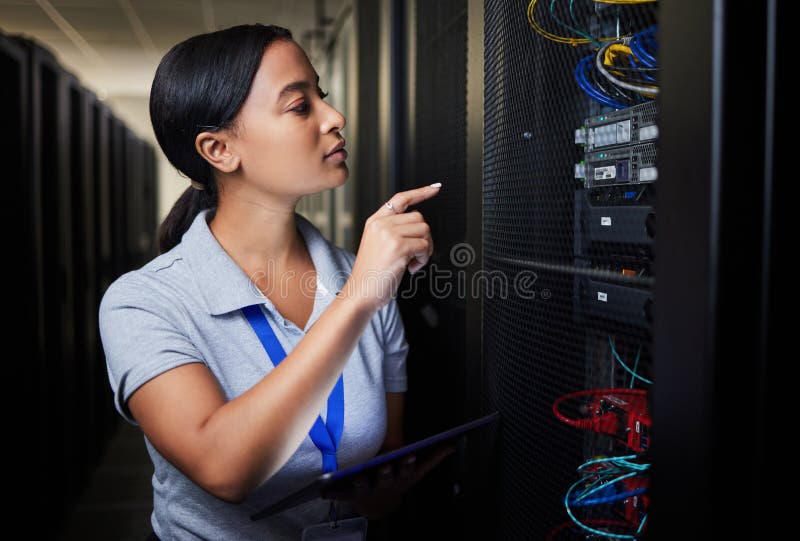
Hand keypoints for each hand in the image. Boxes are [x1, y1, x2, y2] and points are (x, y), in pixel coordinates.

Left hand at [321, 443, 454, 519]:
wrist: (380, 506)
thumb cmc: (399, 481)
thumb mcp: (417, 472)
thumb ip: (433, 458)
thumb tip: (452, 443)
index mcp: (402, 479)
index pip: (406, 471)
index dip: (407, 465)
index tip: (408, 456)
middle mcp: (386, 486)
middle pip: (386, 479)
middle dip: (386, 473)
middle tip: (384, 465)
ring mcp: (369, 492)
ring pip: (365, 488)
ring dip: (361, 483)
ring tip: (358, 476)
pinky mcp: (352, 496)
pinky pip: (342, 495)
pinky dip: (334, 494)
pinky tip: (326, 490)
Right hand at [343, 184, 440, 311]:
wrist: (360, 294)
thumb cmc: (371, 275)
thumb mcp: (378, 245)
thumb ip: (393, 231)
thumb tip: (420, 226)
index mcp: (375, 221)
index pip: (401, 199)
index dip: (420, 192)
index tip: (436, 188)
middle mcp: (381, 224)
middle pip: (419, 217)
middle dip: (424, 237)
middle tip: (416, 256)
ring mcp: (389, 234)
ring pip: (424, 230)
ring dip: (425, 249)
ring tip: (412, 262)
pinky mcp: (398, 247)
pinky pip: (424, 246)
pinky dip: (423, 259)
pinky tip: (410, 269)